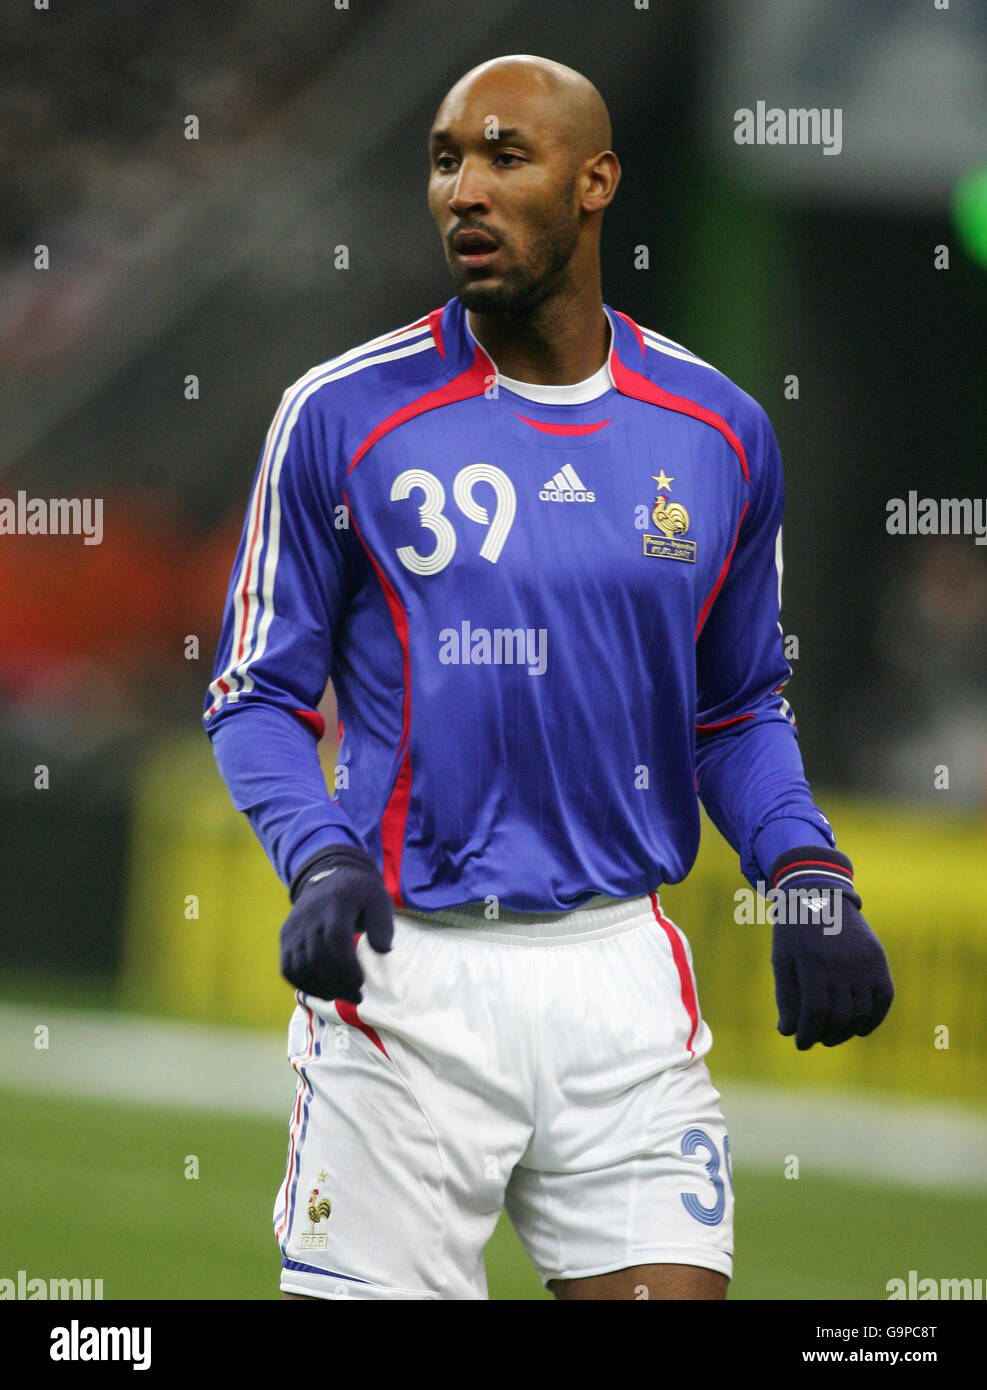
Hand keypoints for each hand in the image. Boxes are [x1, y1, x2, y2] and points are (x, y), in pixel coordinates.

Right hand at [280, 845, 392, 1001]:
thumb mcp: (378, 900)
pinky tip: (323, 991)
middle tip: (356, 998)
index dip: (346, 966)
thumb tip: (383, 950)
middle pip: (317, 958)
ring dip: (321, 988)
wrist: (328, 876)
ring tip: (341, 996)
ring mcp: (294, 928)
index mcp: (335, 905)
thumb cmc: (358, 894)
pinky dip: (303, 984)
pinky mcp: (285, 937)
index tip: (360, 982)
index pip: (335, 939)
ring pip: (300, 967)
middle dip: (337, 984)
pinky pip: (288, 968)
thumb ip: (383, 924)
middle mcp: (309, 917)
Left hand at [768, 846, 893, 1049]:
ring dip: (848, 1031)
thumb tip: (788, 1033)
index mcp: (813, 963)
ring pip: (862, 1011)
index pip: (815, 1012)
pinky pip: (884, 998)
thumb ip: (786, 997)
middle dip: (826, 1035)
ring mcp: (865, 962)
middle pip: (839, 1016)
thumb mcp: (782, 960)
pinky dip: (874, 1018)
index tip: (802, 1044)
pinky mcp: (879, 960)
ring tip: (834, 1036)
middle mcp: (842, 964)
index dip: (808, 1033)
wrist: (821, 895)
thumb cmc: (795, 932)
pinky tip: (860, 1029)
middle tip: (818, 1040)